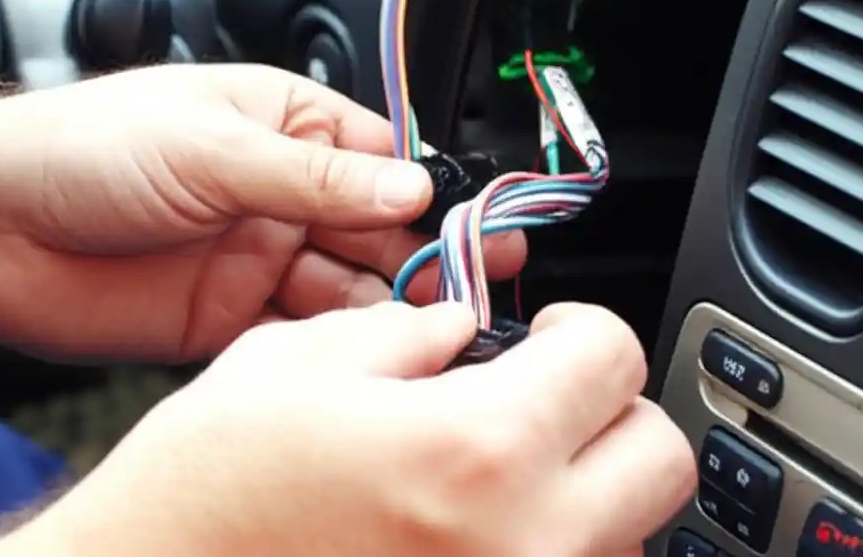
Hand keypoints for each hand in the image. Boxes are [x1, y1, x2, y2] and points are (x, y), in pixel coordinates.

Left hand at [0, 65, 523, 356]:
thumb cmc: (83, 151)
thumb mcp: (215, 147)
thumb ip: (317, 179)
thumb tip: (407, 187)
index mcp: (283, 127)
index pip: (383, 156)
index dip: (432, 190)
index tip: (480, 220)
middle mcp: (279, 194)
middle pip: (378, 227)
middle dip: (430, 252)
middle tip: (482, 276)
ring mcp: (259, 257)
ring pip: (350, 285)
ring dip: (395, 302)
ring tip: (441, 318)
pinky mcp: (233, 317)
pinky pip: (306, 332)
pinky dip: (344, 344)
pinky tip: (378, 348)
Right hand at [0, 302, 696, 556]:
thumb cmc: (200, 499)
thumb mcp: (294, 365)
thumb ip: (408, 334)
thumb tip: (463, 328)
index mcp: (476, 450)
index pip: (613, 356)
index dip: (579, 328)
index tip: (550, 337)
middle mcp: (523, 547)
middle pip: (662, 458)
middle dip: (612, 411)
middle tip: (549, 400)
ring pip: (630, 537)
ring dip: (589, 491)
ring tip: (498, 477)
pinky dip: (552, 550)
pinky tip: (476, 534)